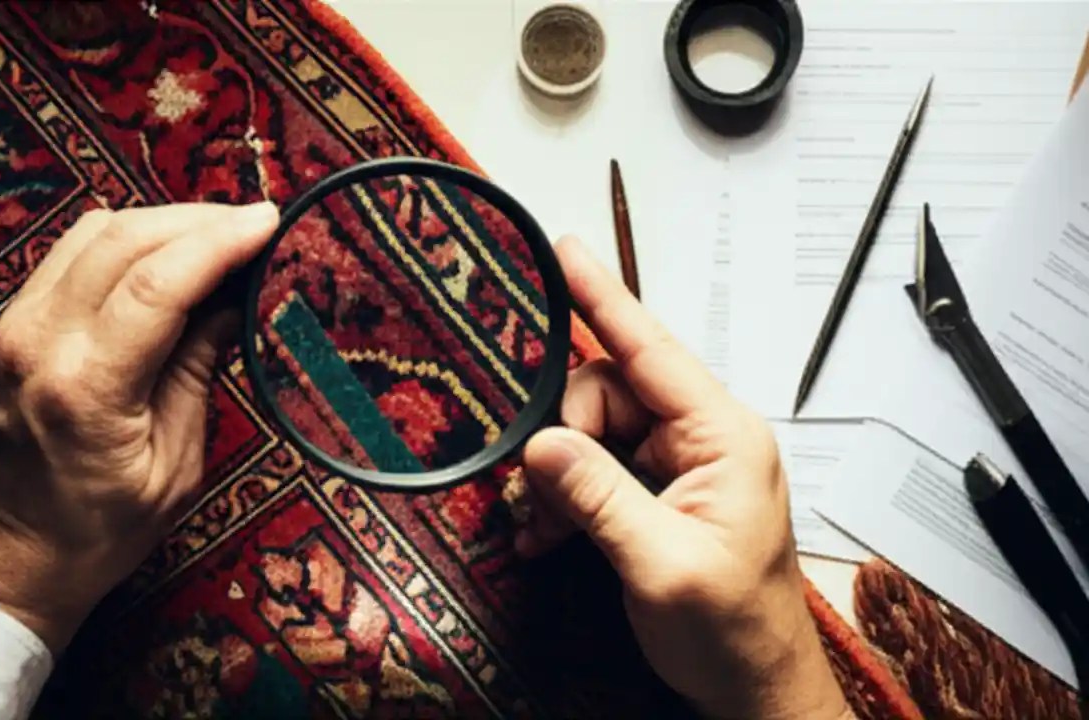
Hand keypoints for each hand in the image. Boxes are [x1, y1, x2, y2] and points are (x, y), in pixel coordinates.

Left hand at [0, 202, 278, 650]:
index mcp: (87, 389)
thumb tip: (235, 301)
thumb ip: (196, 373)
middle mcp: (39, 342)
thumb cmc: (98, 534)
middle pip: (124, 238)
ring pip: (93, 232)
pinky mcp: (10, 325)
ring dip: (162, 222)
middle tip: (256, 223)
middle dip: (198, 219)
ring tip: (219, 235)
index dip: (219, 241)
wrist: (8, 560)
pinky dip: (126, 239)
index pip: (157, 282)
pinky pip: (71, 253)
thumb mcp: (174, 469)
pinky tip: (167, 254)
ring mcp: (14, 327)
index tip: (271, 221)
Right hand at [520, 237, 849, 719]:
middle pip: (606, 394)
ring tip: (542, 527)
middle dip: (560, 436)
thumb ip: (598, 497)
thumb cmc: (735, 632)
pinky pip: (598, 468)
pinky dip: (566, 496)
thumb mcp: (660, 565)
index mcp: (725, 438)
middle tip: (533, 490)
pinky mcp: (660, 491)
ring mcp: (682, 465)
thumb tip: (543, 444)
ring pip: (593, 432)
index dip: (604, 297)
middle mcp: (705, 439)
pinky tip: (549, 531)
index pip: (653, 350)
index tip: (566, 250)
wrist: (753, 686)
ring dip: (557, 475)